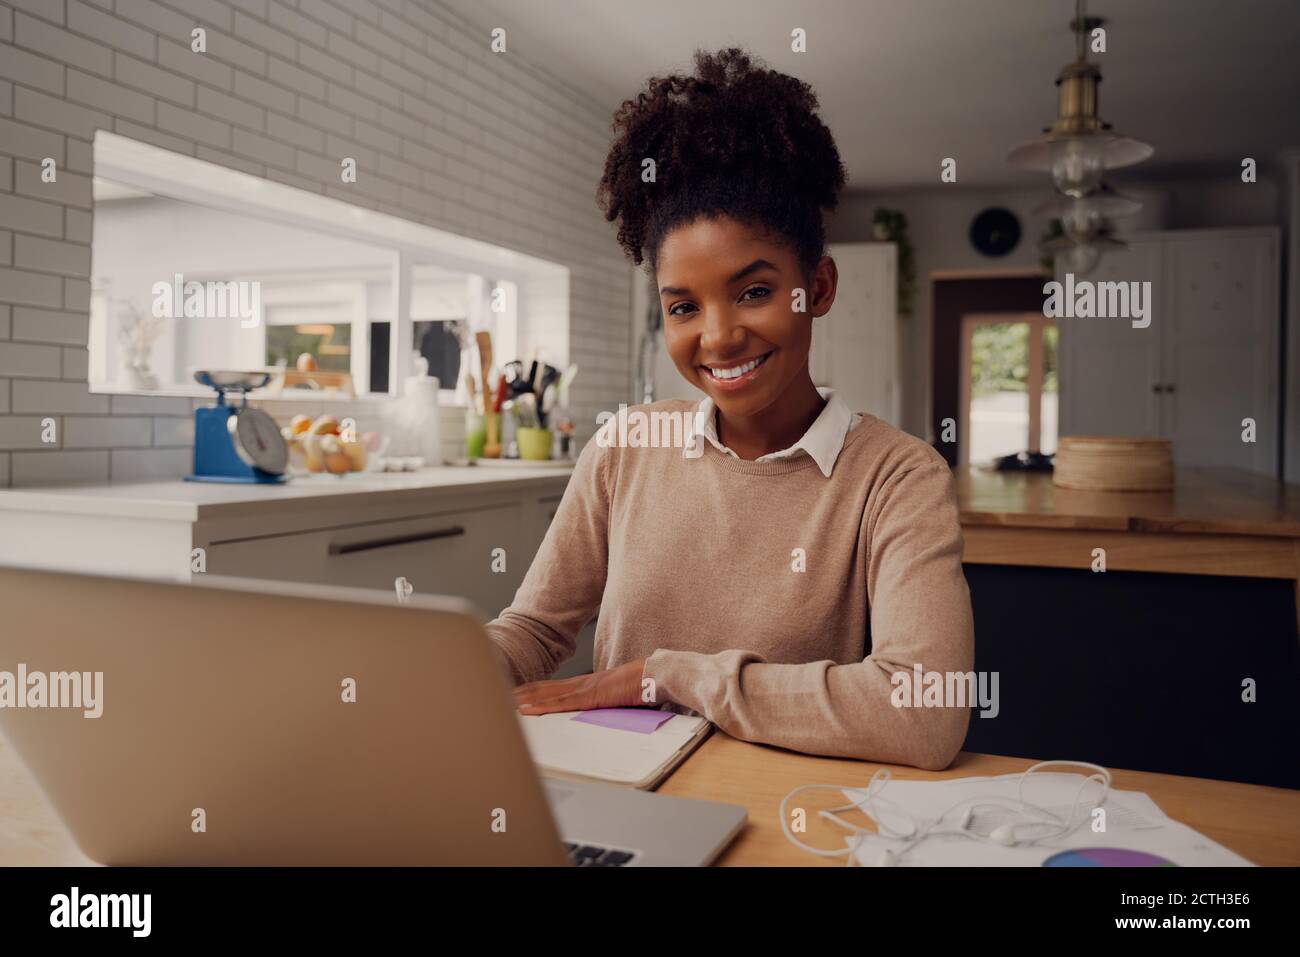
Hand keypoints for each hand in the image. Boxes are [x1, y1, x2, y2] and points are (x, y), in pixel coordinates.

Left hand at [514, 659, 648, 714]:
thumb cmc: (642, 686)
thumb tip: (596, 715)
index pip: (553, 688)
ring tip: (504, 703)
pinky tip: (527, 709)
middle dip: (522, 694)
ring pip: (547, 694)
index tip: (516, 695)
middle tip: (499, 698)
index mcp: (588, 684)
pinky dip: (542, 706)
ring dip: (525, 699)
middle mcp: (582, 683)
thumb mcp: (618, 698)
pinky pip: (562, 703)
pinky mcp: (591, 695)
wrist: (655, 674)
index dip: (533, 691)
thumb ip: (604, 705)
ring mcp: (585, 688)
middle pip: (544, 688)